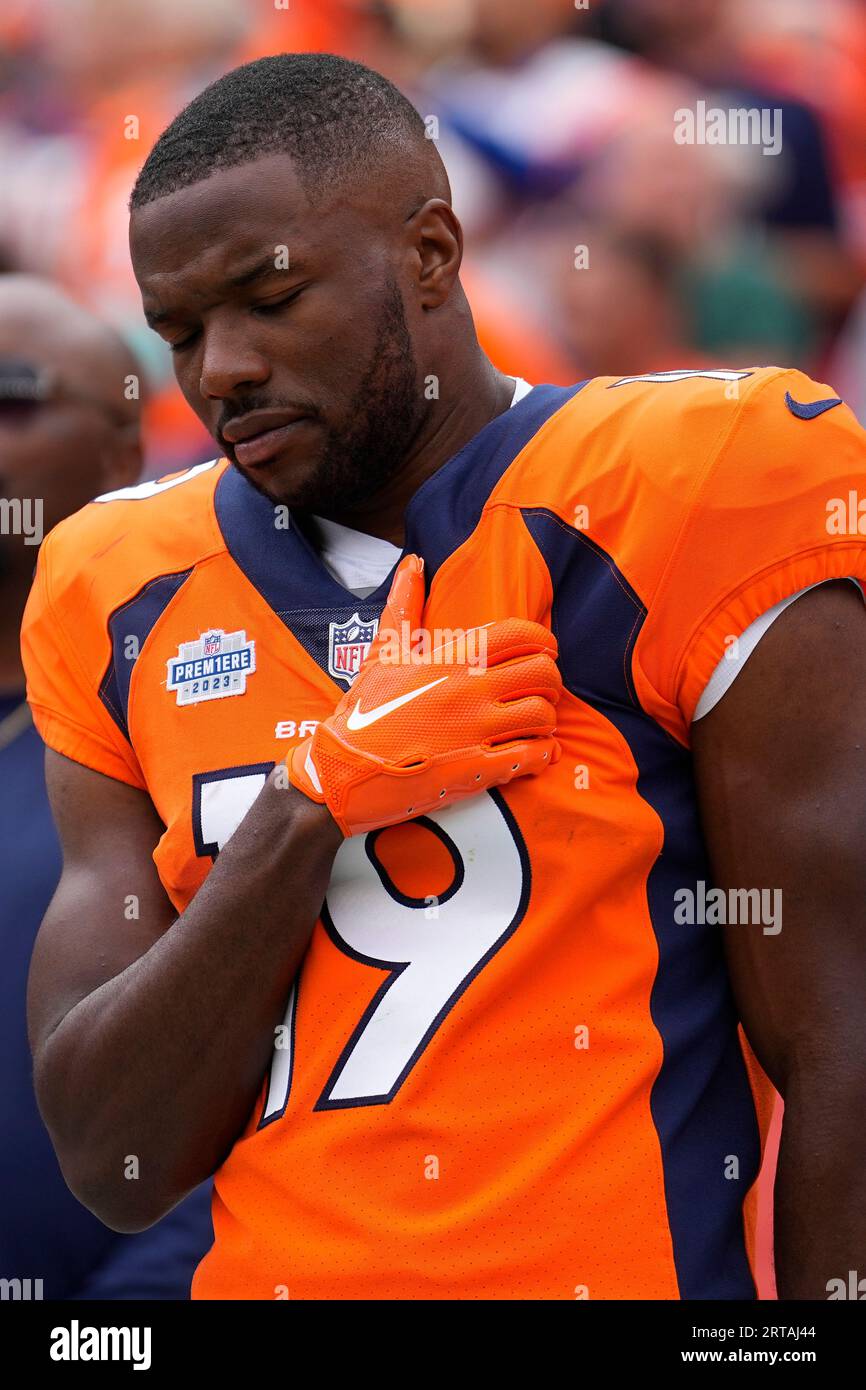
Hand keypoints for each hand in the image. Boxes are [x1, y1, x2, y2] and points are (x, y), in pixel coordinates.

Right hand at [289, 554, 561, 836]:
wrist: (342, 772)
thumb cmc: (363, 712)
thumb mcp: (381, 655)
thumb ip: (404, 606)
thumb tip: (414, 562)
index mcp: (449, 660)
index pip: (518, 634)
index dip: (543, 640)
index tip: (545, 651)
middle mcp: (467, 691)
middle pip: (541, 672)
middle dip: (551, 681)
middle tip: (543, 690)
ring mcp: (474, 732)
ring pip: (542, 715)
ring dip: (548, 719)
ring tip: (538, 724)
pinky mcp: (476, 770)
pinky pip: (532, 757)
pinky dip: (544, 755)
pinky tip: (537, 753)